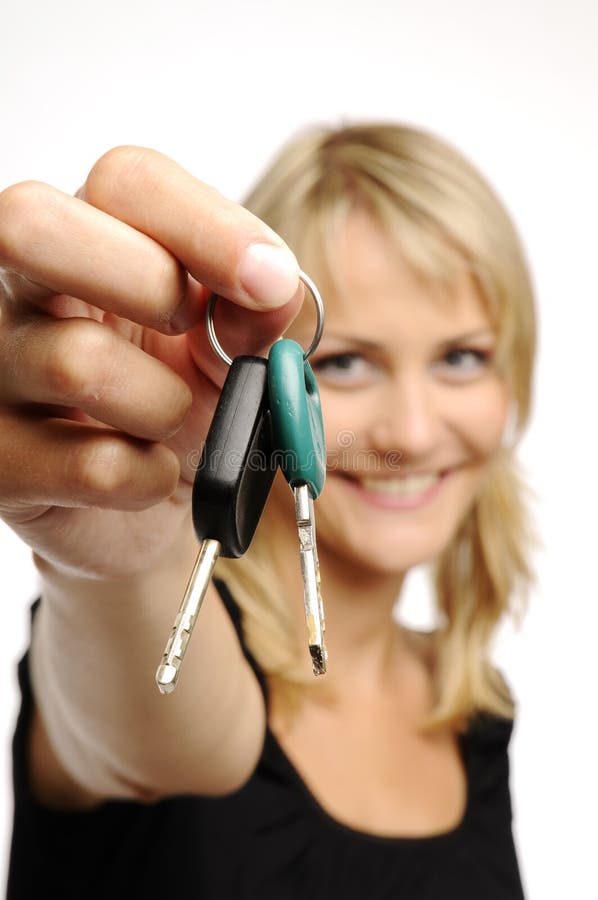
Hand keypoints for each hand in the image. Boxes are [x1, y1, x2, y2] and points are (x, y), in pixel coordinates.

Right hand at [0, 146, 301, 579]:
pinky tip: (148, 472)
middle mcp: (22, 293)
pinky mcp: (0, 463)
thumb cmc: (180, 402)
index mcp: (88, 242)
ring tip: (171, 421)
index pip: (123, 181)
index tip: (269, 278)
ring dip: (164, 404)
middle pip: (33, 222)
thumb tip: (272, 286)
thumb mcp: (231, 347)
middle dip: (145, 279)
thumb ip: (255, 310)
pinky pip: (92, 466)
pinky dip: (150, 476)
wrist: (147, 499)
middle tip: (189, 328)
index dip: (205, 224)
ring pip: (76, 362)